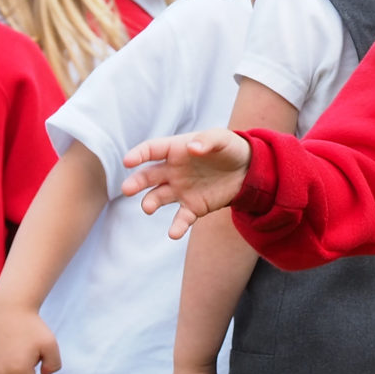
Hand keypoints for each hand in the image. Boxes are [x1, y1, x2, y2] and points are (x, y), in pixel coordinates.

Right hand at [121, 130, 252, 239]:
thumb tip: (192, 147)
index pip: (151, 150)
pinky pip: (181, 218)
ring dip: (150, 202)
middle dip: (136, 182)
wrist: (247, 171)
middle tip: (127, 189)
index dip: (138, 154)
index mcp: (176, 149)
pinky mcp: (192, 207)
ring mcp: (180, 190)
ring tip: (148, 208)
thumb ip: (208, 141)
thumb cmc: (230, 149)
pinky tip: (174, 233)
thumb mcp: (223, 139)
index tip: (128, 161)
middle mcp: (172, 171)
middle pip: (148, 176)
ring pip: (158, 197)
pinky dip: (177, 226)